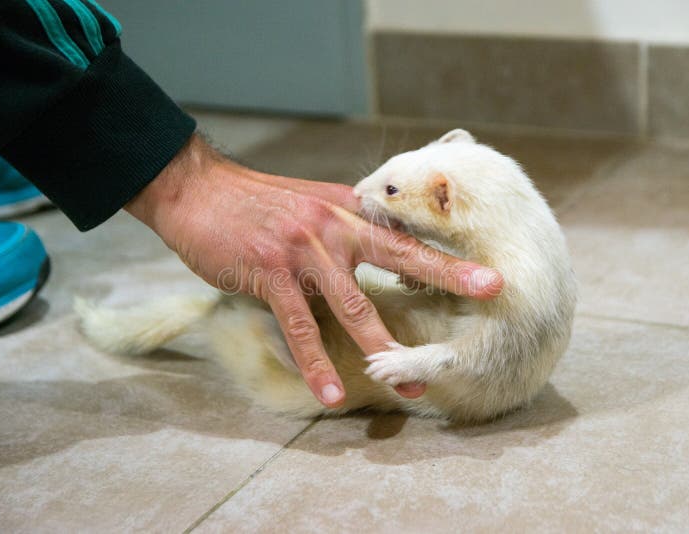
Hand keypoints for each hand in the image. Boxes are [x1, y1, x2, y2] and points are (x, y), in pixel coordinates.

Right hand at [126, 135, 503, 407]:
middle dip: (448, 274)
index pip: (406, 229)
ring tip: (409, 383)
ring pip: (354, 304)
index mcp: (348, 209)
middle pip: (401, 253)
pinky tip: (331, 393)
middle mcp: (334, 225)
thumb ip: (345, 221)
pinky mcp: (270, 272)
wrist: (196, 190)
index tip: (487, 261)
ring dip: (383, 346)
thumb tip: (377, 241)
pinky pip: (299, 326)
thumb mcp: (309, 201)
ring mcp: (303, 249)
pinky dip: (316, 363)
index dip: (448, 245)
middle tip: (492, 293)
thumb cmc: (254, 201)